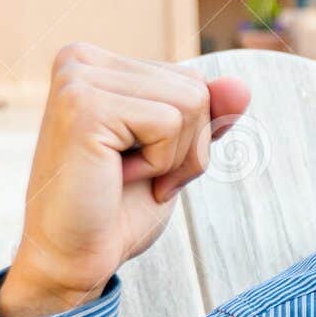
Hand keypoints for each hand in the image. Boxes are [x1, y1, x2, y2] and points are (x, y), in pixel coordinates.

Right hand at [0, 43, 250, 316]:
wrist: (72, 257)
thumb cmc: (119, 207)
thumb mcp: (176, 153)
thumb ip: (208, 115)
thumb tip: (243, 86)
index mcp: (97, 63)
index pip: (193, 80)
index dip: (189, 135)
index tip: (143, 163)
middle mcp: (80, 59)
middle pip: (196, 89)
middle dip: (186, 147)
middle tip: (135, 176)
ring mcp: (77, 79)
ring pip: (190, 103)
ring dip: (172, 158)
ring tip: (123, 175)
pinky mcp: (82, 105)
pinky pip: (168, 122)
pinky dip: (158, 163)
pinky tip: (115, 176)